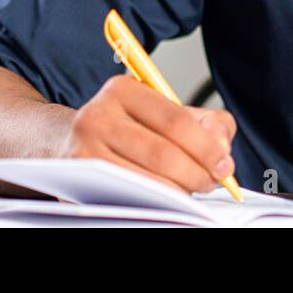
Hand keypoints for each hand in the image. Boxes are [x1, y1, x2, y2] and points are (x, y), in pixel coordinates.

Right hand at [58, 74, 236, 193]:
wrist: (68, 141)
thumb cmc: (129, 128)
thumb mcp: (167, 112)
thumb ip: (207, 123)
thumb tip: (222, 149)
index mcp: (123, 90)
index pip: (175, 121)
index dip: (206, 147)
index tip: (224, 165)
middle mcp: (96, 116)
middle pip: (161, 154)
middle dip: (196, 173)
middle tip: (211, 182)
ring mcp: (82, 151)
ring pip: (144, 181)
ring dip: (177, 192)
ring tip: (192, 190)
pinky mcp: (76, 184)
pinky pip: (125, 198)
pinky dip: (153, 203)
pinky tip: (167, 199)